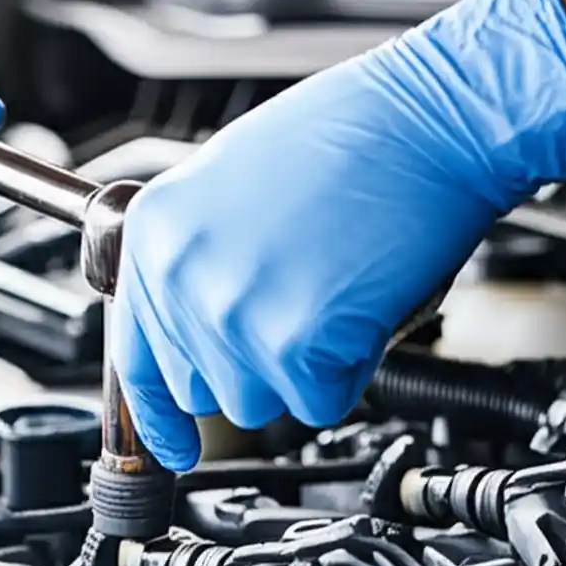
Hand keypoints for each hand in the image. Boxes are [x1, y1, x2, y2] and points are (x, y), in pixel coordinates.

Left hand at [112, 0, 565, 470]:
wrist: (428, 121)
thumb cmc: (349, 139)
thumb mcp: (230, 188)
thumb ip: (198, 263)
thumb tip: (196, 328)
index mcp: (156, 235)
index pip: (137, 358)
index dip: (159, 414)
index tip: (175, 444)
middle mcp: (181, 277)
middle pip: (204, 389)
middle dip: (254, 365)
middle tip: (298, 308)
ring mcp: (233, 314)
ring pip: (260, 402)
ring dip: (302, 370)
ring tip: (331, 293)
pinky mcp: (294, 343)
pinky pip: (318, 402)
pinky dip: (349, 370)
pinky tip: (358, 306)